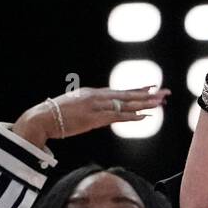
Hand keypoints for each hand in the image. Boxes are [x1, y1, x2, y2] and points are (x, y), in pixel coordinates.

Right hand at [12, 86, 168, 149]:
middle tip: (165, 93)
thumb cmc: (55, 117)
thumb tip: (99, 116)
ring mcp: (96, 106)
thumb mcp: (75, 109)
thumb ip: (89, 110)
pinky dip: (132, 117)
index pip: (119, 92)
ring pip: (126, 105)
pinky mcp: (94, 118)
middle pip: (127, 95)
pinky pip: (117, 117)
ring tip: (161, 103)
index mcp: (92, 94)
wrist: (41, 118)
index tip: (152, 88)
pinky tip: (145, 117)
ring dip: (144, 104)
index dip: (137, 91)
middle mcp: (96, 97)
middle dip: (147, 95)